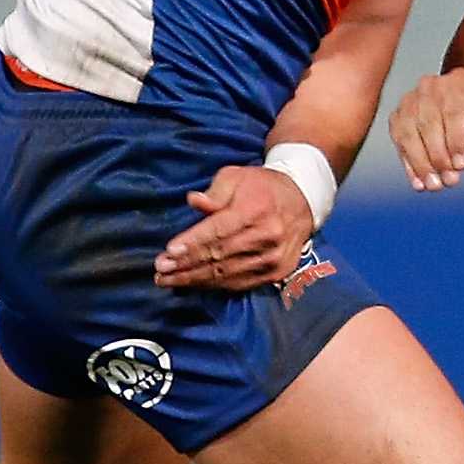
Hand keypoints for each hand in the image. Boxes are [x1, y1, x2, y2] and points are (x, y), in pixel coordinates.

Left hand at [154, 163, 314, 291]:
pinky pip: (240, 283)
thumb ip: (215, 191)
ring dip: (195, 280)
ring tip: (169, 281)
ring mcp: (273, 259)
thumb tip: (194, 202)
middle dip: (186, 265)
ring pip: (227, 274)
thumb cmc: (262, 187)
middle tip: (160, 271)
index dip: (192, 243)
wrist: (303, 201)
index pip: (219, 230)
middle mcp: (267, 237)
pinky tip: (194, 284)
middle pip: (220, 256)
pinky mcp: (276, 273)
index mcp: (256, 210)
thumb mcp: (237, 176)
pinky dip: (215, 286)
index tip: (169, 252)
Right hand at [390, 68, 463, 190]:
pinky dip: (409, 164)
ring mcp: (411, 100)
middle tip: (450, 180)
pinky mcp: (398, 117)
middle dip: (438, 156)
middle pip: (428, 122)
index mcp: (459, 82)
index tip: (462, 165)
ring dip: (421, 163)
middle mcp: (431, 85)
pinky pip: (399, 142)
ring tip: (435, 185)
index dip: (456, 140)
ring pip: (409, 133)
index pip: (453, 111)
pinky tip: (419, 182)